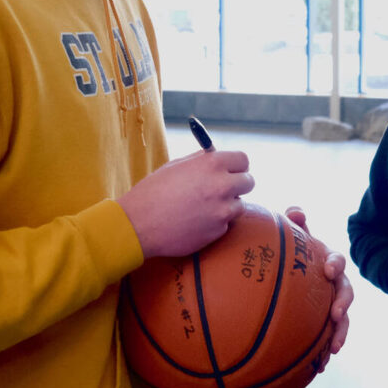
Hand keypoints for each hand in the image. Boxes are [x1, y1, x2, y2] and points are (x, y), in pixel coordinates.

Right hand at [117, 149, 253, 259]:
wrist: (138, 225)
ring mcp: (222, 210)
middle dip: (238, 185)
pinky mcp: (218, 231)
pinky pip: (225, 224)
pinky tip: (196, 222)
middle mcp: (222, 185)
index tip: (233, 171)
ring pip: (239, 205)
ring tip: (204, 207)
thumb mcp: (176, 167)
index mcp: (211, 164)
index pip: (243, 160)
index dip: (237, 166)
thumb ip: (200, 161)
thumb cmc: (152, 192)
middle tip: (224, 189)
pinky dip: (215, 223)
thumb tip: (216, 156)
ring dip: (227, 205)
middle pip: (249, 182)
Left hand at [285, 207, 353, 367]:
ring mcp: (332, 304)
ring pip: (342, 319)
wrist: (289, 277)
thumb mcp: (295, 239)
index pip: (336, 260)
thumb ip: (295, 224)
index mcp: (328, 262)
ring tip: (334, 349)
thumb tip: (295, 212)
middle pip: (346, 293)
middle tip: (336, 314)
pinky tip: (319, 367)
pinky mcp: (325, 323)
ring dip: (340, 333)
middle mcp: (334, 284)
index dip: (335, 264)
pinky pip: (328, 337)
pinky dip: (326, 351)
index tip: (327, 270)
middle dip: (343, 304)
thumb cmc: (294, 254)